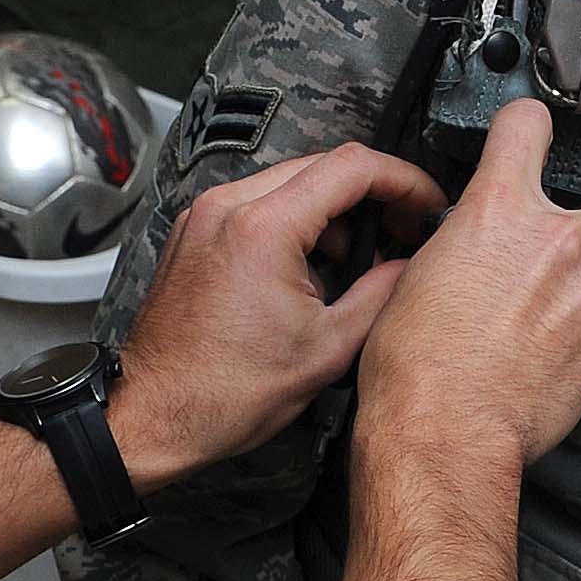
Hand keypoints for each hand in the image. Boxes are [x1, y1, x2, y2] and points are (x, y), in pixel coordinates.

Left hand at [108, 142, 445, 490]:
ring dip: (332, 211)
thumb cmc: (226, 392)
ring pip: (289, 183)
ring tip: (354, 261)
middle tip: (400, 232)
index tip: (425, 203)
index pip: (353, 167)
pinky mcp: (194, 232)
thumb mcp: (328, 348)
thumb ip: (382, 293)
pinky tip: (309, 270)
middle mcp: (227, 207)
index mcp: (263, 228)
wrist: (154, 414)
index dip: (404, 180)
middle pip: (322, 166)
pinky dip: (293, 223)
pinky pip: (257, 204)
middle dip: (371, 194)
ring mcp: (205, 216)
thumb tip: (410, 267)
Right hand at [353, 98, 580, 473]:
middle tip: (577, 254)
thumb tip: (474, 246)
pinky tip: (549, 353)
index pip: (528, 126)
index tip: (532, 138)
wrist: (444, 428)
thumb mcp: (419, 274)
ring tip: (557, 315)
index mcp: (498, 211)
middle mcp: (556, 241)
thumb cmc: (416, 362)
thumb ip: (465, 241)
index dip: (529, 129)